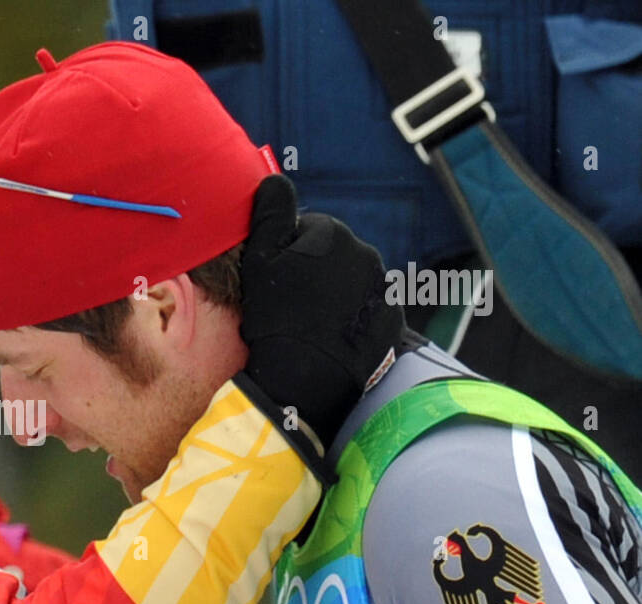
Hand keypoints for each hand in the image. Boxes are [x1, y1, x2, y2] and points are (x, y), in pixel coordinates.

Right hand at [234, 175, 403, 480]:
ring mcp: (382, 288)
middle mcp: (365, 252)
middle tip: (292, 307)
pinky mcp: (392, 320)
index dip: (288, 257)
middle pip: (333, 257)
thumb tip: (275, 179)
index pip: (307, 232)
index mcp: (331, 233)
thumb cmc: (275, 317)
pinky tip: (331, 340)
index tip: (277, 283)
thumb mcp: (259, 260)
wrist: (306, 377)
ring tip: (311, 327)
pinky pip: (368, 311)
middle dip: (315, 275)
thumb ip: (270, 213)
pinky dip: (353, 321)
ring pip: (351, 283)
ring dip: (334, 297)